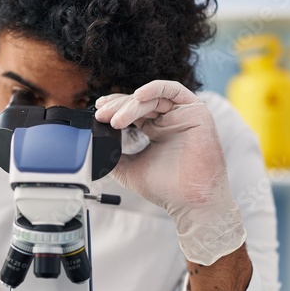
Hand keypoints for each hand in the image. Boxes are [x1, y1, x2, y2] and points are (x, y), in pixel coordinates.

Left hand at [94, 80, 245, 265]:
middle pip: (140, 103)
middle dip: (118, 107)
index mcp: (156, 130)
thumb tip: (93, 146)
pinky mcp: (196, 112)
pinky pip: (174, 90)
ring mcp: (183, 114)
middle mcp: (169, 120)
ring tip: (116, 120)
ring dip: (130, 105)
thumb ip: (113, 156)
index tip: (99, 114)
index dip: (115, 108)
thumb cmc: (167, 189)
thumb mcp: (129, 170)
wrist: (190, 202)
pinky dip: (154, 88)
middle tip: (102, 116)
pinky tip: (138, 96)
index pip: (133, 110)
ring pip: (152, 98)